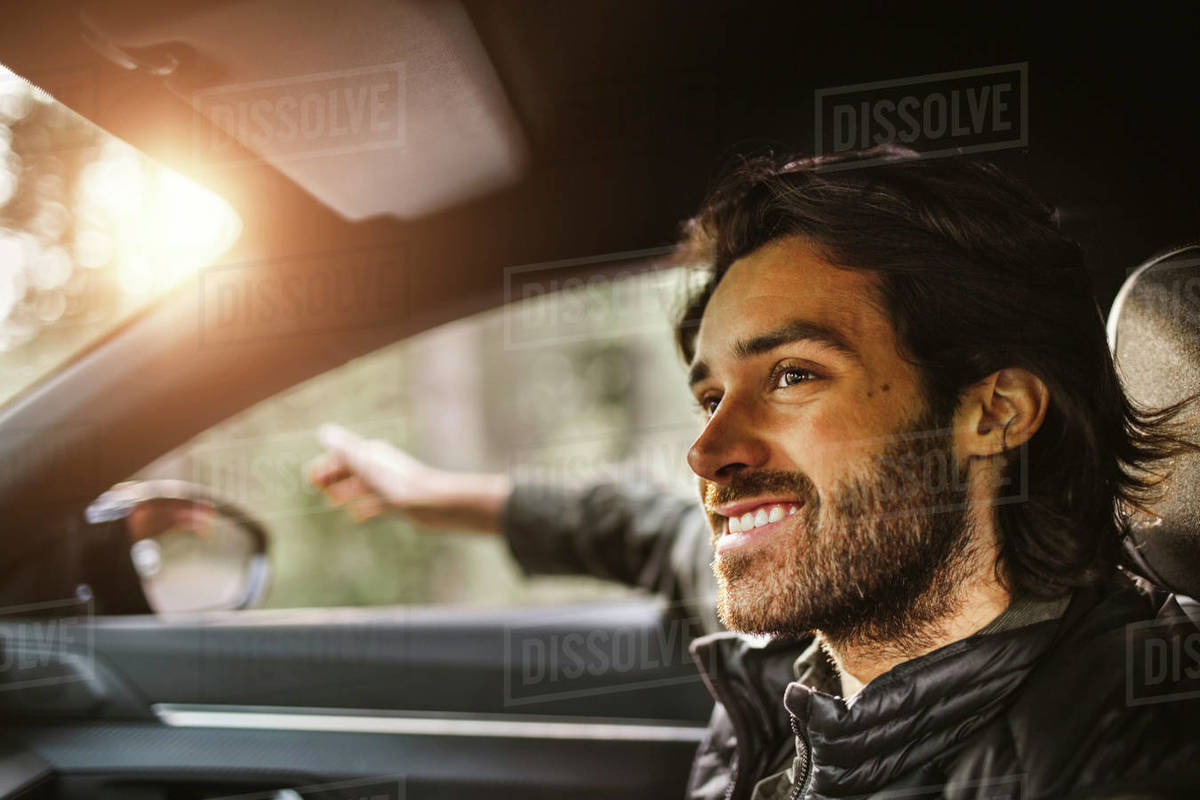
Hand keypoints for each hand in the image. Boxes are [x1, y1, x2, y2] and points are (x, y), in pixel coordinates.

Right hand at [307, 424, 510, 531]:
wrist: (437, 504)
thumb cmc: (401, 484)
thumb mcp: (369, 467)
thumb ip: (346, 450)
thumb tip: (323, 431)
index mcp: (373, 453)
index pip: (343, 454)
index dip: (326, 465)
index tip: (311, 479)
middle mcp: (382, 465)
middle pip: (352, 468)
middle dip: (333, 475)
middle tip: (317, 488)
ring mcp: (391, 483)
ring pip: (363, 485)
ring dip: (346, 490)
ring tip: (332, 501)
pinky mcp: (400, 501)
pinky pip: (377, 503)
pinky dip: (364, 506)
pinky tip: (358, 517)